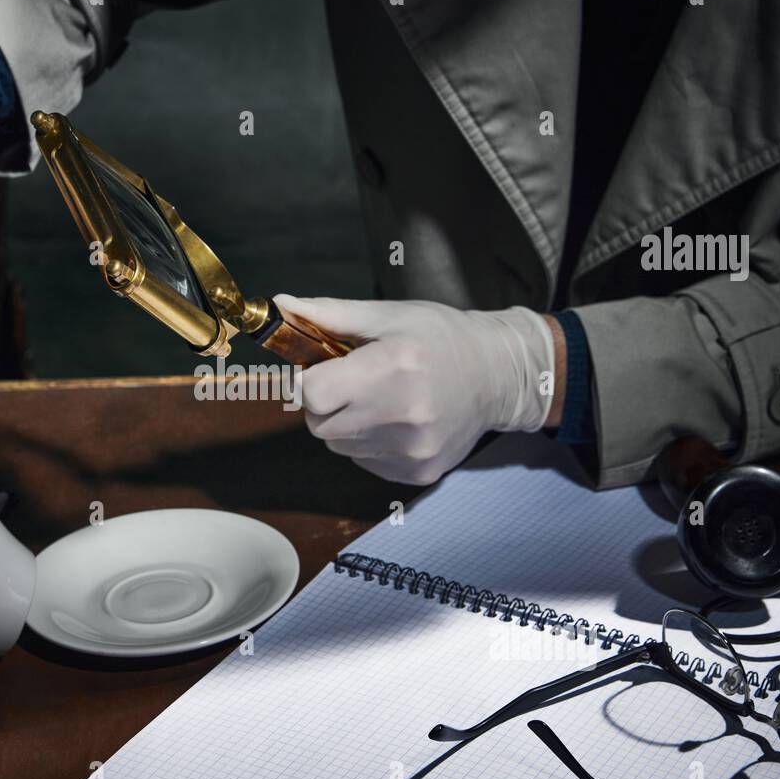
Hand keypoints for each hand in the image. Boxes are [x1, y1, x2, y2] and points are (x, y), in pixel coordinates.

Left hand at [277, 295, 557, 485]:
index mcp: (390, 369)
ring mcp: (410, 450)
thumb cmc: (440, 337)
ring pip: (340, 447)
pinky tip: (397, 421)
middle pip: (320, 425)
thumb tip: (281, 305)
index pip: (312, 395)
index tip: (323, 371)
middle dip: (326, 403)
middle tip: (355, 383)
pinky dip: (370, 444)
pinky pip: (365, 462)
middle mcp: (400, 416)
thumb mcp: (388, 315)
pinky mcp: (417, 472)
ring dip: (348, 424)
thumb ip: (330, 315)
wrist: (498, 375)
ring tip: (381, 400)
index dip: (309, 383)